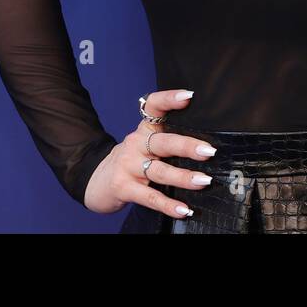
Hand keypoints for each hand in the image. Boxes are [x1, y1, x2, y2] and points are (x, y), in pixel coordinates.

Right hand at [83, 89, 214, 219]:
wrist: (96, 181)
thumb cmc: (131, 162)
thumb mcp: (146, 145)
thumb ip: (169, 141)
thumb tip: (208, 148)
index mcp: (145, 130)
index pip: (154, 106)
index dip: (169, 99)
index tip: (189, 97)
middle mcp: (136, 143)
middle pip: (163, 142)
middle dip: (187, 146)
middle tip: (209, 151)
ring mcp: (128, 166)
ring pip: (160, 170)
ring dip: (183, 177)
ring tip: (204, 181)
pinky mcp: (123, 187)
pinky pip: (149, 197)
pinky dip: (168, 205)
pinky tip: (184, 210)